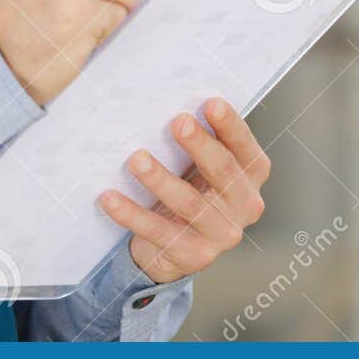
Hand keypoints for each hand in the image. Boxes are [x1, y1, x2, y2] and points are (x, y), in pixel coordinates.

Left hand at [98, 97, 270, 283]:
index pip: (245, 149)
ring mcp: (220, 234)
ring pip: (189, 203)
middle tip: (177, 122)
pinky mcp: (193, 255)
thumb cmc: (189, 190)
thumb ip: (198, 143)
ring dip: (160, 179)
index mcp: (250, 177)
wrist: (173, 248)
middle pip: (223, 172)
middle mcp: (244, 206)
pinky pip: (157, 231)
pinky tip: (109, 197)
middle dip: (199, 145)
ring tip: (136, 159)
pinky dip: (131, 214)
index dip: (231, 126)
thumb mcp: (200, 167)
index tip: (211, 103)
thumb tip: (167, 103)